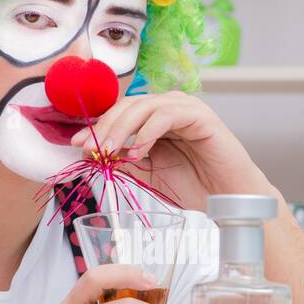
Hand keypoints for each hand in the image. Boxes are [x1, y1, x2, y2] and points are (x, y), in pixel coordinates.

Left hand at [69, 90, 276, 212]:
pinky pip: (167, 115)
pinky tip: (138, 152)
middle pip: (127, 105)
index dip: (96, 126)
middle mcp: (168, 107)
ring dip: (121, 128)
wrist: (227, 198)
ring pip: (143, 106)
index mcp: (154, 118)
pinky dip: (147, 132)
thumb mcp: (147, 173)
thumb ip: (124, 159)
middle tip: (88, 148)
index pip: (119, 112)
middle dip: (104, 127)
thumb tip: (92, 152)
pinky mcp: (201, 115)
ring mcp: (185, 108)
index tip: (76, 144)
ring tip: (108, 152)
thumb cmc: (192, 186)